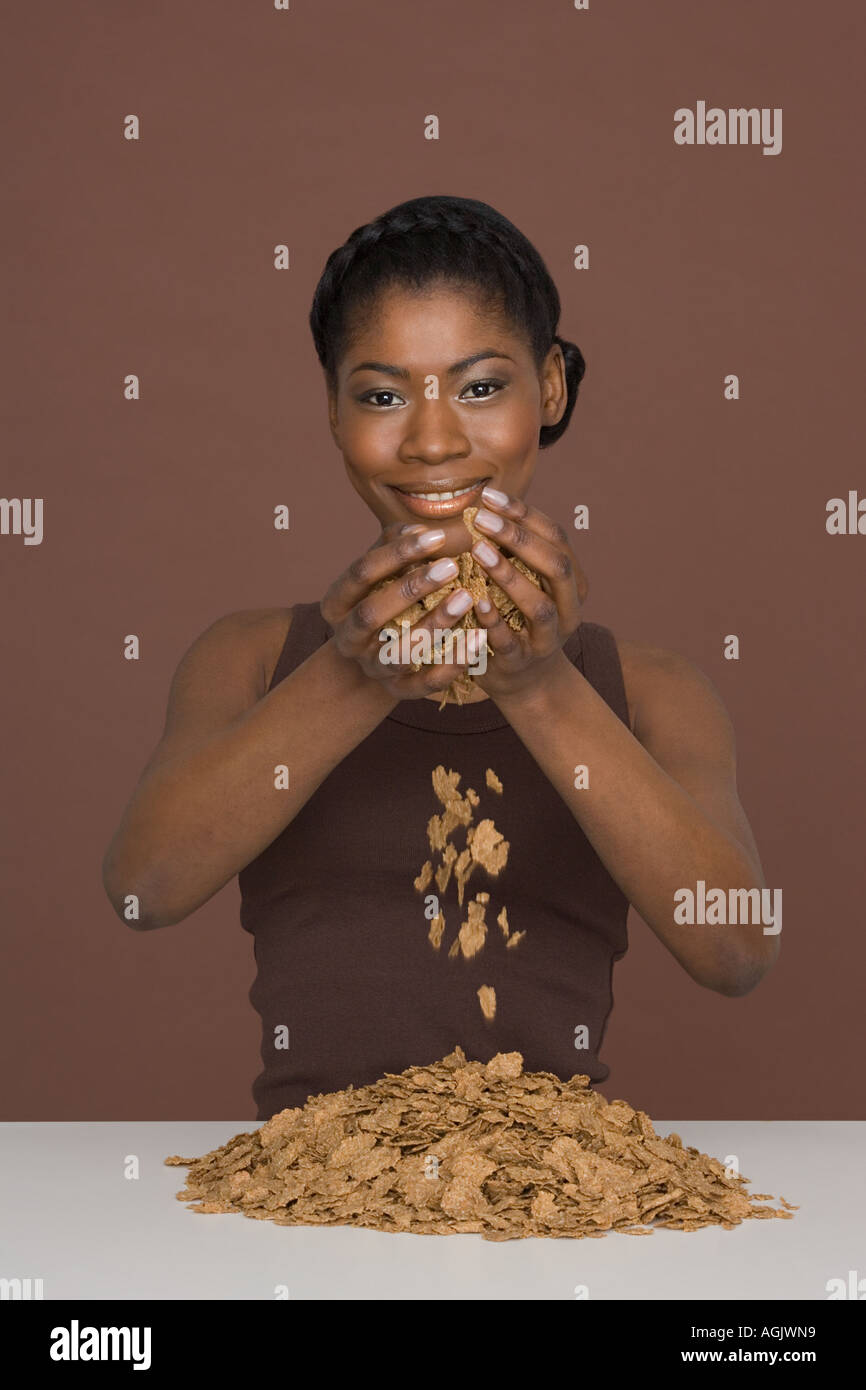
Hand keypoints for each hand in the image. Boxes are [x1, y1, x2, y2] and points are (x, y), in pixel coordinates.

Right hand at [320, 521, 481, 700]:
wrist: (370, 662)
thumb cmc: (379, 603)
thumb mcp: (377, 576)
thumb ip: (392, 550)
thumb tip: (419, 529)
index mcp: (336, 603)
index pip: (362, 572)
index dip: (397, 553)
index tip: (437, 536)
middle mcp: (349, 637)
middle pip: (373, 613)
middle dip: (412, 589)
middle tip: (452, 567)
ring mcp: (371, 666)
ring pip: (400, 650)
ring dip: (434, 623)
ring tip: (467, 598)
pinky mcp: (397, 691)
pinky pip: (424, 683)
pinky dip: (452, 663)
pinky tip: (478, 638)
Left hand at [465, 488, 587, 699]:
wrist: (526, 682)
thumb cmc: (518, 619)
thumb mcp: (528, 583)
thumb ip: (517, 552)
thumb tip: (484, 504)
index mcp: (572, 582)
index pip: (556, 537)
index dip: (525, 514)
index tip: (489, 497)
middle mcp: (568, 609)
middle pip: (556, 566)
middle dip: (520, 539)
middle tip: (482, 520)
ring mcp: (547, 639)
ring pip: (539, 606)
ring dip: (510, 576)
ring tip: (479, 552)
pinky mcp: (522, 663)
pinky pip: (510, 643)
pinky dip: (494, 622)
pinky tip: (474, 602)